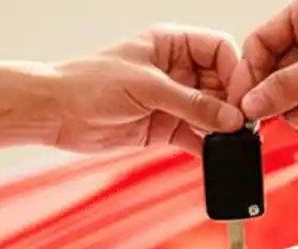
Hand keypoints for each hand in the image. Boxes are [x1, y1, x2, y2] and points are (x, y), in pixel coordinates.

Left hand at [47, 25, 244, 154]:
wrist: (56, 113)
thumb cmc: (90, 83)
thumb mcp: (148, 88)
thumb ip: (192, 103)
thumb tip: (231, 117)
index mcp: (171, 44)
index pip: (219, 50)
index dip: (235, 72)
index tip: (241, 98)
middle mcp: (175, 70)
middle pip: (220, 84)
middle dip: (232, 105)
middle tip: (241, 125)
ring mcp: (171, 100)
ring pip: (210, 113)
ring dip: (221, 128)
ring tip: (231, 143)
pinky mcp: (163, 127)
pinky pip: (195, 137)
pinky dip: (206, 147)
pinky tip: (215, 156)